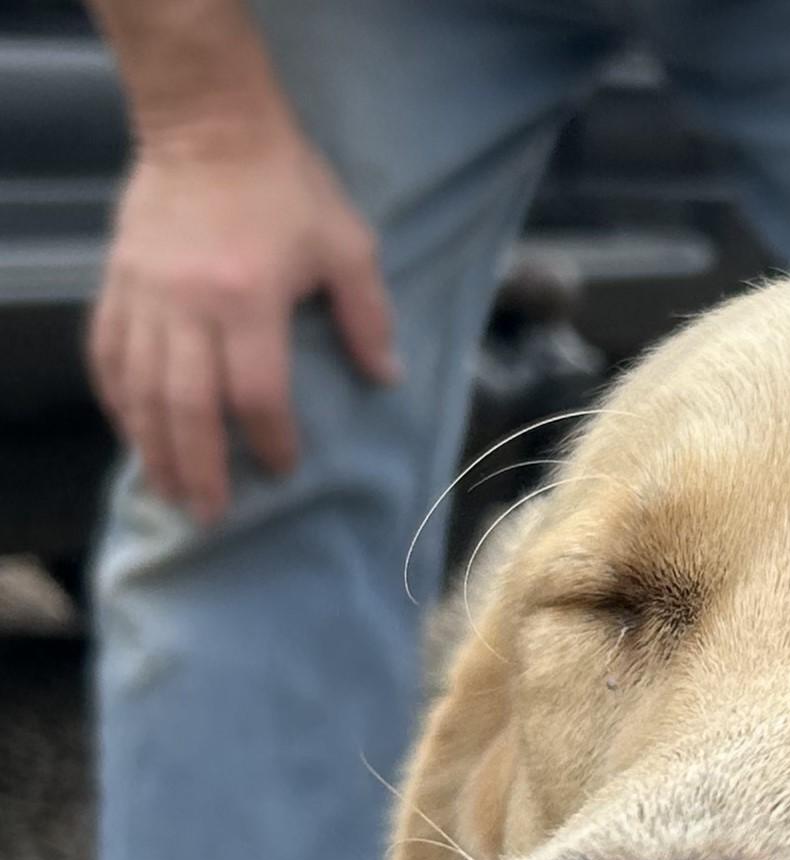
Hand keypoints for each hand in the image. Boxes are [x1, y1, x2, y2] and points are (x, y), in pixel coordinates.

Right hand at [89, 119, 398, 521]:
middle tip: (210, 515)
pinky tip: (133, 433)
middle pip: (186, 405)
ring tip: (170, 491)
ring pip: (140, 387)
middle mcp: (188, 302)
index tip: (284, 468)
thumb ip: (369, 317)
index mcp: (247, 297)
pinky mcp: (119, 280)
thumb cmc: (287, 186)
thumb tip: (388, 380)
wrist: (207, 122)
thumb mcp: (349, 246)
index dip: (271, 440)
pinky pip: (109, 351)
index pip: (255, 393)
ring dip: (153, 446)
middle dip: (198, 467)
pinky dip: (118, 398)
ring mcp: (146, 292)